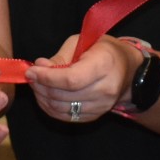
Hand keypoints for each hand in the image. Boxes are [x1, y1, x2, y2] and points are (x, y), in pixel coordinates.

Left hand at [24, 34, 138, 122]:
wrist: (128, 70)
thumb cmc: (102, 50)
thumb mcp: (81, 42)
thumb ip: (59, 57)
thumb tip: (39, 66)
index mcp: (103, 65)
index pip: (71, 79)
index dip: (46, 78)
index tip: (31, 71)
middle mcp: (105, 89)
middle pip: (64, 96)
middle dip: (41, 87)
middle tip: (31, 76)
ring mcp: (102, 106)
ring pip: (63, 109)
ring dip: (43, 98)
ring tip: (36, 84)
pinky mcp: (96, 115)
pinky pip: (67, 117)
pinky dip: (51, 108)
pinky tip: (44, 96)